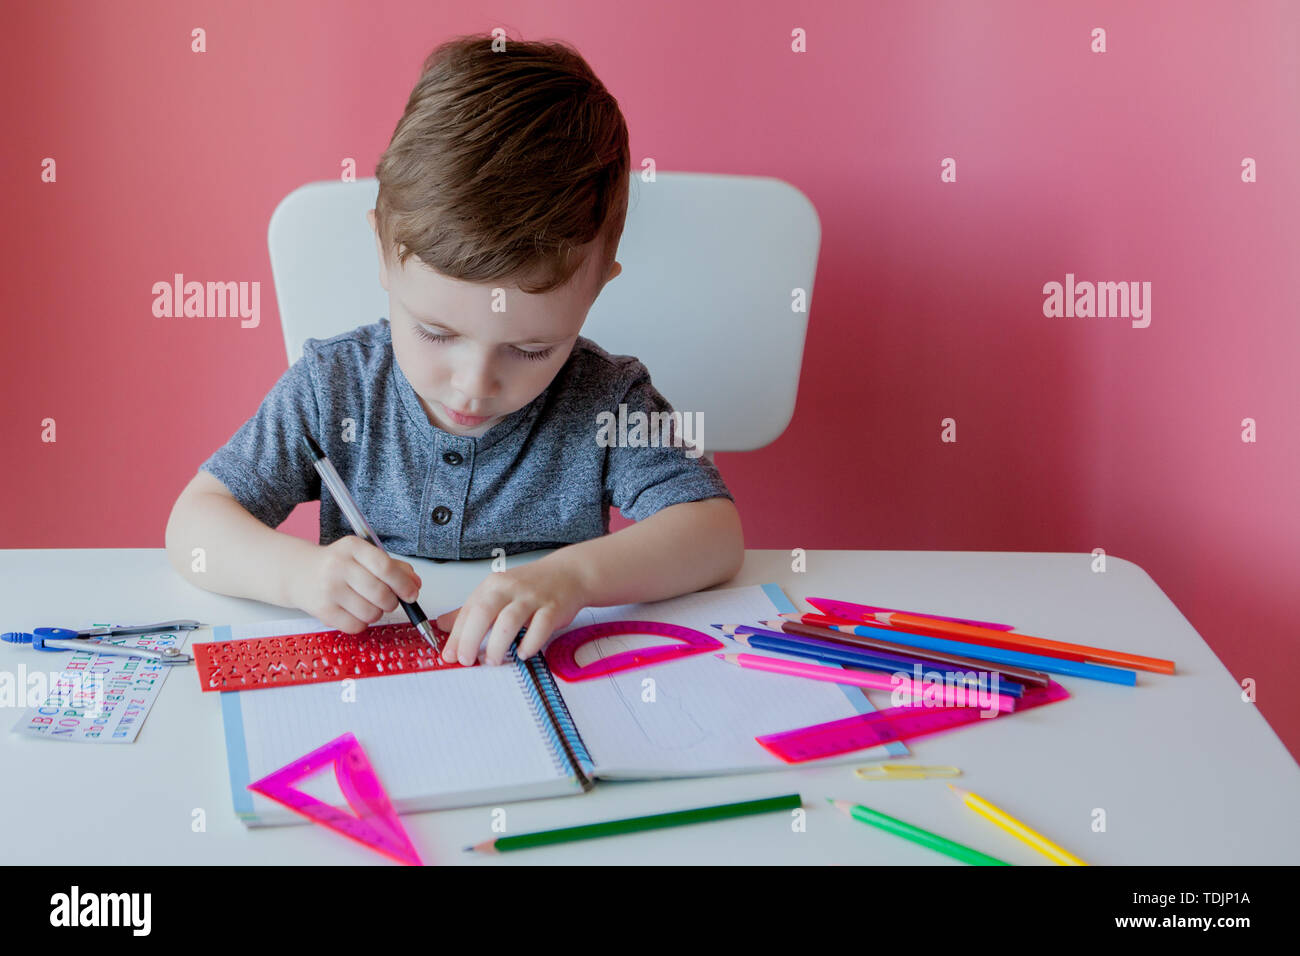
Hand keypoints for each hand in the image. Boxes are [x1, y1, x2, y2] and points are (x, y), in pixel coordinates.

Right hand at [287, 536, 421, 633]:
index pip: (385, 567)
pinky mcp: (323, 610)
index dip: (404, 584)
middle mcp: (339, 566)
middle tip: (389, 601)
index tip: (412, 594)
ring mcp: (329, 589)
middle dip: (392, 602)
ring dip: (377, 613)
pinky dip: (362, 623)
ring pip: (371, 613)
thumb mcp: (363, 556)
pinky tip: (355, 612)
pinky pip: (356, 626)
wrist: (299, 573)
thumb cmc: (337, 565)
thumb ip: (393, 567)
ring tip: (369, 605)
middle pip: (381, 593)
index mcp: (353, 547)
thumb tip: (415, 583)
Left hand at [436, 559, 588, 666]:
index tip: (449, 656)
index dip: (456, 636)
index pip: (468, 611)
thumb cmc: (531, 586)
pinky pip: (540, 627)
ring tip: (493, 661)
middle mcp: (510, 589)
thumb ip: (471, 610)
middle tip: (466, 661)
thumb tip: (442, 625)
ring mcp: (532, 597)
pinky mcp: (553, 607)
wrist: (568, 573)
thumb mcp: (496, 593)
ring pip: (510, 620)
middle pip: (483, 612)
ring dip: (498, 644)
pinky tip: (522, 653)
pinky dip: (529, 643)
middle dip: (471, 639)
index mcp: (493, 586)